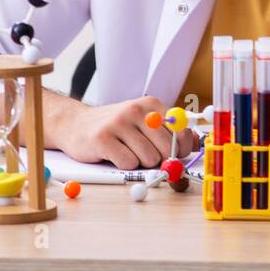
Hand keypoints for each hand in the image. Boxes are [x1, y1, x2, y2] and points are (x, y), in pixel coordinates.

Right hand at [49, 95, 196, 169]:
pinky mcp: (102, 138)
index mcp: (152, 104)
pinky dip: (123, 166)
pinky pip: (127, 163)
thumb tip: (194, 144)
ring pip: (148, 158)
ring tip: (127, 152)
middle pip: (166, 149)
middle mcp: (136, 110)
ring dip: (140, 162)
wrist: (75, 124)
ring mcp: (118, 123)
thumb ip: (169, 132)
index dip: (181, 149)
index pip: (181, 131)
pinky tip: (114, 155)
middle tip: (146, 156)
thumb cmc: (115, 127)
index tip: (174, 155)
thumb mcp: (144, 122)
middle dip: (160, 159)